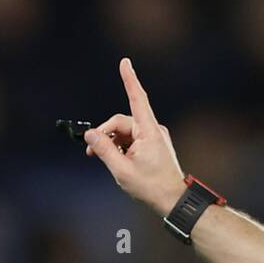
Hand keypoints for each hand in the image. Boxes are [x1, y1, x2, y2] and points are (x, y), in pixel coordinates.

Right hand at [84, 58, 185, 215]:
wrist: (173, 201)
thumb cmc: (151, 187)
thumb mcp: (121, 170)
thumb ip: (104, 149)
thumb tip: (90, 134)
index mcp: (149, 132)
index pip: (137, 99)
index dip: (129, 79)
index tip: (125, 62)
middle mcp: (153, 130)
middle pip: (121, 122)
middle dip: (105, 135)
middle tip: (91, 152)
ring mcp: (155, 137)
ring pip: (125, 132)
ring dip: (112, 143)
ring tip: (107, 161)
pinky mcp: (154, 145)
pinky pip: (132, 139)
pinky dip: (121, 147)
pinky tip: (118, 161)